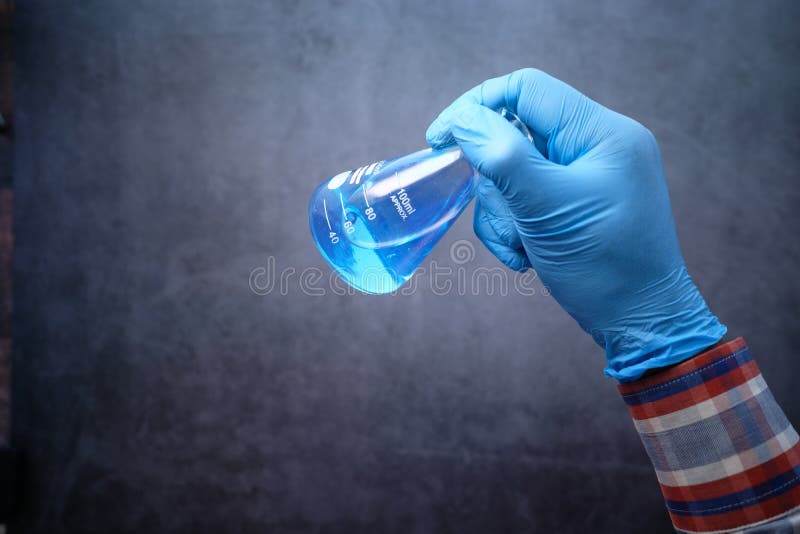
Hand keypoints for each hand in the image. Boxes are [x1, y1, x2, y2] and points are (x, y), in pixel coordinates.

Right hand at [426, 69, 725, 380]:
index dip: (476, 106)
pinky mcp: (571, 200)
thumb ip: (503, 157)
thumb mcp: (548, 209)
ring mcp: (583, 174)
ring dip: (502, 216)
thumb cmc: (606, 266)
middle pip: (510, 137)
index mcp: (601, 133)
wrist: (639, 321)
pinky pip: (521, 199)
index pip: (526, 90)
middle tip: (509, 224)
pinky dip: (513, 228)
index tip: (438, 140)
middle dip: (495, 187)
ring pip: (509, 174)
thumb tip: (463, 120)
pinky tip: (527, 257)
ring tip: (521, 248)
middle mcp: (594, 145)